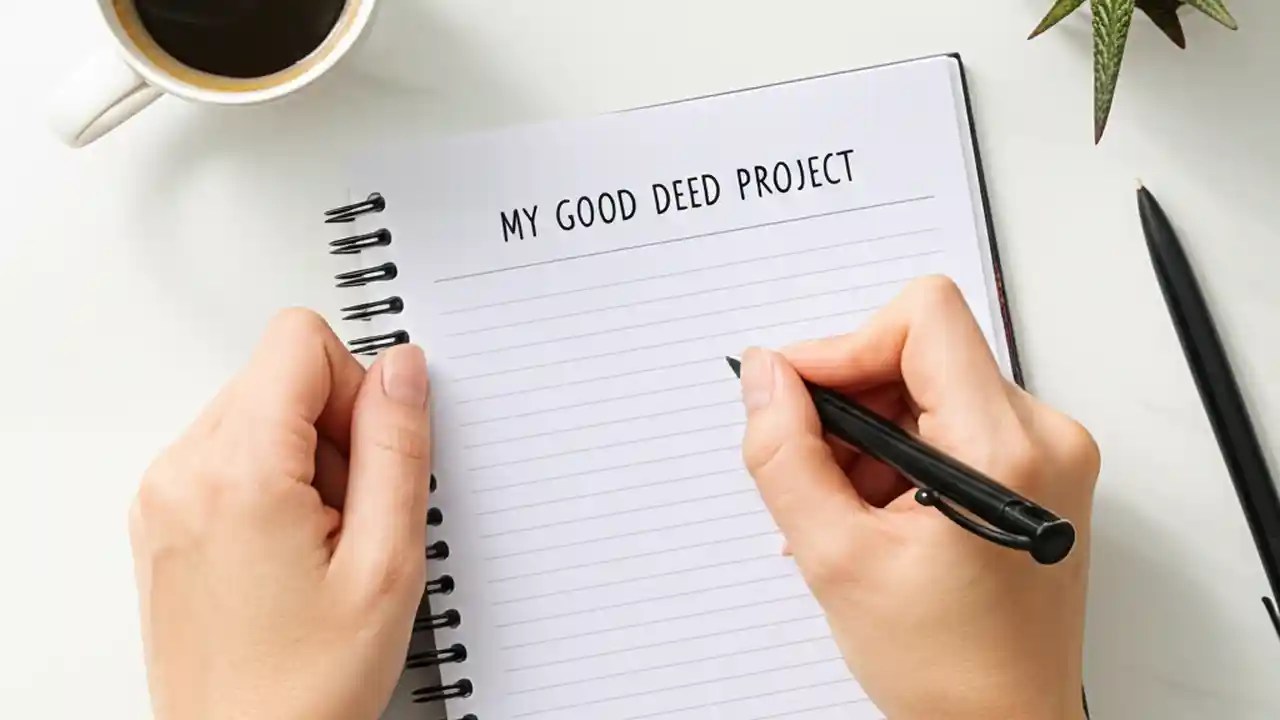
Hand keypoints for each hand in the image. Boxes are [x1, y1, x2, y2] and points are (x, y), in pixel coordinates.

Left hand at [129, 310, 431, 719]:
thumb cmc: (305, 688)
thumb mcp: (385, 562)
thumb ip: (397, 447)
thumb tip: (402, 368)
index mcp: (235, 471)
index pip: (300, 340)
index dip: (356, 386)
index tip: (369, 459)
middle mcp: (181, 470)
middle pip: (277, 373)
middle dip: (332, 428)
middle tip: (351, 516)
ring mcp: (163, 494)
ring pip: (256, 412)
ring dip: (303, 459)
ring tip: (320, 543)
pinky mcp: (162, 516)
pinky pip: (229, 454)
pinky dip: (271, 483)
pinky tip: (293, 550)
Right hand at [737, 277, 1098, 719]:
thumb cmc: (944, 668)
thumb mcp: (836, 557)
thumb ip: (786, 453)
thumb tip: (765, 376)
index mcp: (1004, 450)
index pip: (924, 318)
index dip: (845, 346)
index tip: (797, 394)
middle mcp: (1045, 437)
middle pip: (923, 351)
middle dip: (851, 402)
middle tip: (813, 469)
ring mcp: (1049, 454)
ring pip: (932, 386)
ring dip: (870, 434)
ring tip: (845, 510)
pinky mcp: (1040, 471)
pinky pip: (953, 421)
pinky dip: (899, 453)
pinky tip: (873, 514)